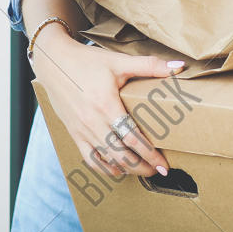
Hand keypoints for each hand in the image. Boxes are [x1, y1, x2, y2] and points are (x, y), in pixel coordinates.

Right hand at [31, 28, 183, 177]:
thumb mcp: (119, 61)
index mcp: (106, 105)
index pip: (133, 139)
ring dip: (127, 169)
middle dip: (142, 166)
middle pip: (121, 155)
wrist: (54, 61)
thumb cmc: (87, 61)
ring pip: (107, 160)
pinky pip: (90, 158)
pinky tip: (117, 169)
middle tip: (158, 170)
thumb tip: (179, 67)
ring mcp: (82, 130)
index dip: (150, 155)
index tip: (164, 165)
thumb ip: (150, 65)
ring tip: (142, 170)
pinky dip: (105, 167)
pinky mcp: (74, 133)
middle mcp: (93, 122)